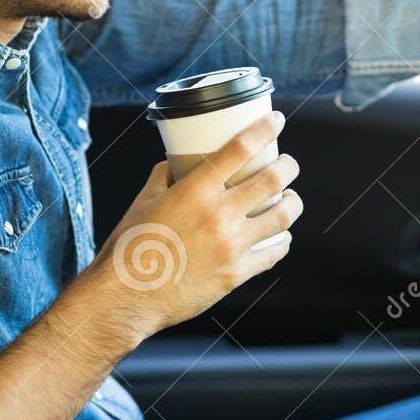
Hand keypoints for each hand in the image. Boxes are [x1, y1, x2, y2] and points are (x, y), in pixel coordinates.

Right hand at [91, 111, 301, 337]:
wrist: (125, 298)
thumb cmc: (128, 248)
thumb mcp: (143, 201)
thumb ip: (164, 176)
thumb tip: (178, 162)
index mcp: (194, 190)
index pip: (241, 148)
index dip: (266, 128)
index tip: (278, 121)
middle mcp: (218, 215)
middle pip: (273, 180)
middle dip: (289, 167)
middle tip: (289, 164)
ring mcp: (230, 246)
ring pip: (283, 216)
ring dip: (293, 202)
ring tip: (291, 198)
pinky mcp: (236, 274)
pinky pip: (273, 253)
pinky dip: (282, 241)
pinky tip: (281, 236)